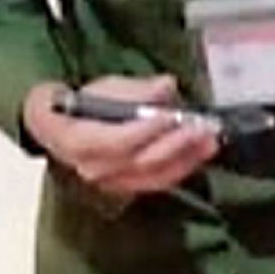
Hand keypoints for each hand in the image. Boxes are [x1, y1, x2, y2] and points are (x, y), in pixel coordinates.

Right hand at [24, 76, 217, 200]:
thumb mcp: (106, 88)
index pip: (116, 141)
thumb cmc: (85, 105)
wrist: (65, 129)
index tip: (171, 116)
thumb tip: (167, 85)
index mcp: (78, 140)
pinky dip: (182, 168)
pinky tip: (200, 154)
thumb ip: (136, 89)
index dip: (146, 130)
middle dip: (175, 144)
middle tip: (201, 128)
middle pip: (139, 161)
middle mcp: (93, 168)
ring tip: (209, 141)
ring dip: (185, 159)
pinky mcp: (128, 187)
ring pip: (153, 176)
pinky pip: (158, 182)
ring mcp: (111, 182)